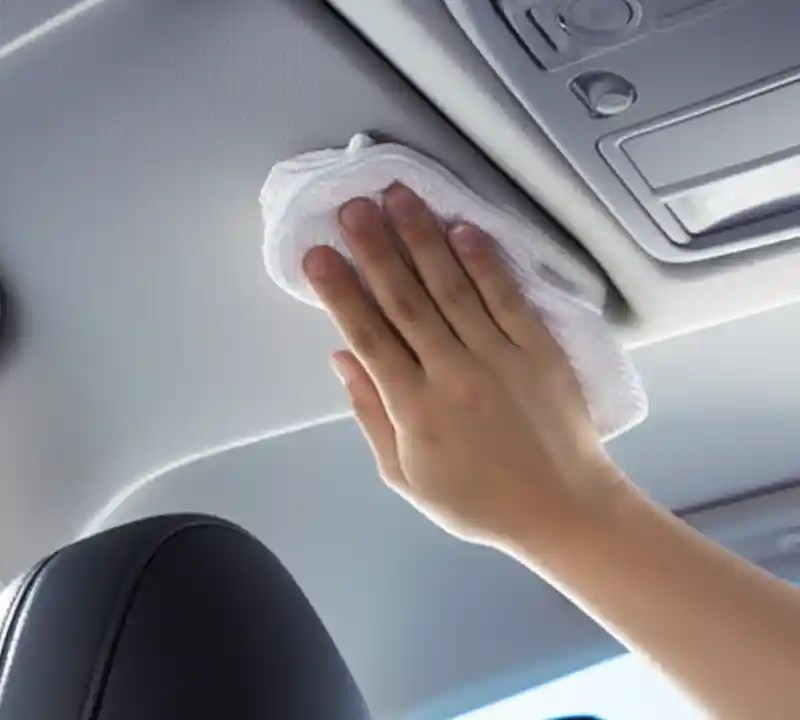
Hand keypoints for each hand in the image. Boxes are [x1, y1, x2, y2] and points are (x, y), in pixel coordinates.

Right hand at [304, 183, 630, 548]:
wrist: (565, 511)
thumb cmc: (478, 501)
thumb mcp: (405, 476)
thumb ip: (371, 415)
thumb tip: (341, 359)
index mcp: (416, 410)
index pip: (369, 337)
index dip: (340, 293)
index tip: (318, 255)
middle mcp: (455, 375)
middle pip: (406, 301)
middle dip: (375, 249)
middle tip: (352, 207)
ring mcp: (501, 358)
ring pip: (453, 288)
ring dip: (422, 239)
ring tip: (398, 196)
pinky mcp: (540, 350)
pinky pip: (508, 298)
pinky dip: (485, 262)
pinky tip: (462, 228)